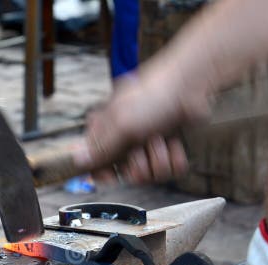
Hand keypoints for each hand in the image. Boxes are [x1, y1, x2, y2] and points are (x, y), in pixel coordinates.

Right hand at [73, 60, 210, 183]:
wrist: (190, 85)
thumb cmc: (152, 97)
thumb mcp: (122, 124)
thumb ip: (100, 147)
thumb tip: (76, 160)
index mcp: (106, 131)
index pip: (94, 163)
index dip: (103, 174)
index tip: (113, 177)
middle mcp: (124, 140)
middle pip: (125, 174)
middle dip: (138, 164)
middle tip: (142, 147)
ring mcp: (147, 144)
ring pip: (150, 174)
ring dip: (159, 159)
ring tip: (162, 139)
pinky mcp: (168, 147)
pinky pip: (170, 171)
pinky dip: (175, 159)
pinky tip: (175, 144)